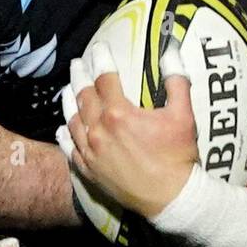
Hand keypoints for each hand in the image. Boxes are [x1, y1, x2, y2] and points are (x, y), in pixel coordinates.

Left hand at [59, 44, 198, 219]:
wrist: (171, 198)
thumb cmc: (178, 156)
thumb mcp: (183, 115)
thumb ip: (177, 81)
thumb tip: (171, 52)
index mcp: (119, 114)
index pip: (105, 79)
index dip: (101, 60)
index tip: (99, 48)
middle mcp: (99, 131)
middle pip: (83, 96)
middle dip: (80, 76)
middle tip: (77, 63)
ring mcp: (91, 152)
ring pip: (72, 120)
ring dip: (69, 102)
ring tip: (68, 89)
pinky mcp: (90, 171)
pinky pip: (71, 148)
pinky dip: (65, 135)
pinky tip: (63, 127)